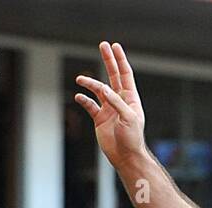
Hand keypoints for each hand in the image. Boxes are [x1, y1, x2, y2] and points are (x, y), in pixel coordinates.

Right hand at [75, 42, 147, 169]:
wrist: (125, 157)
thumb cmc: (132, 139)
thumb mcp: (128, 118)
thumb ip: (116, 102)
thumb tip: (103, 89)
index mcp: (130, 99)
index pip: (125, 74)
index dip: (120, 60)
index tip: (115, 46)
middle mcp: (120, 101)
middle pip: (113, 76)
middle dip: (108, 61)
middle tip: (102, 45)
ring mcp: (109, 109)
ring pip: (98, 90)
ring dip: (89, 83)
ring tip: (80, 79)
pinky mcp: (100, 118)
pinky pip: (90, 105)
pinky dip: (84, 100)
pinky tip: (78, 96)